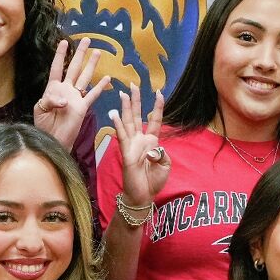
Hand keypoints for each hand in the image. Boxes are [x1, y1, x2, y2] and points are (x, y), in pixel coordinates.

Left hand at [32, 39, 109, 149]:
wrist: (52, 140)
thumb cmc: (44, 125)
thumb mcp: (40, 109)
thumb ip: (50, 100)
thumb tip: (65, 100)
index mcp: (53, 88)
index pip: (58, 67)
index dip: (61, 54)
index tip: (64, 41)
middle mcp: (66, 90)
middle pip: (75, 67)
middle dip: (80, 53)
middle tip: (87, 40)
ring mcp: (76, 97)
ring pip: (85, 77)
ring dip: (91, 65)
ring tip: (98, 52)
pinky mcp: (83, 107)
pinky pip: (92, 95)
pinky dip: (100, 87)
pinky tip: (107, 78)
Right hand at [110, 83, 170, 207]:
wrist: (144, 195)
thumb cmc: (154, 180)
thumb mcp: (165, 164)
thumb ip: (162, 153)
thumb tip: (154, 148)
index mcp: (152, 141)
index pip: (154, 120)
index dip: (157, 107)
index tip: (159, 92)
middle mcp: (140, 140)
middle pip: (137, 115)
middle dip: (136, 100)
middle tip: (133, 85)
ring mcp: (132, 145)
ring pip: (128, 122)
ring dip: (125, 108)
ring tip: (123, 93)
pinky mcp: (126, 153)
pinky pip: (122, 137)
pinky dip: (118, 125)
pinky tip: (114, 114)